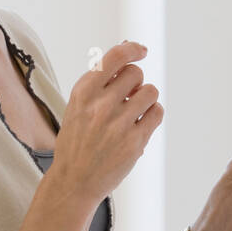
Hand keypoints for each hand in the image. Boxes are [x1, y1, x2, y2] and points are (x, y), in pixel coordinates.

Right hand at [46, 41, 162, 205]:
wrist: (74, 181)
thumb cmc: (77, 141)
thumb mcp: (77, 106)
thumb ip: (100, 82)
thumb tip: (129, 53)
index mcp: (83, 92)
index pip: (114, 58)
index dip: (132, 49)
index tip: (141, 51)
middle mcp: (100, 105)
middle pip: (136, 73)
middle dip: (135, 83)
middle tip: (127, 98)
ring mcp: (119, 123)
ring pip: (150, 91)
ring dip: (146, 99)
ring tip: (134, 112)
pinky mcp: (135, 141)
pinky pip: (157, 112)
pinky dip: (153, 115)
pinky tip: (141, 123)